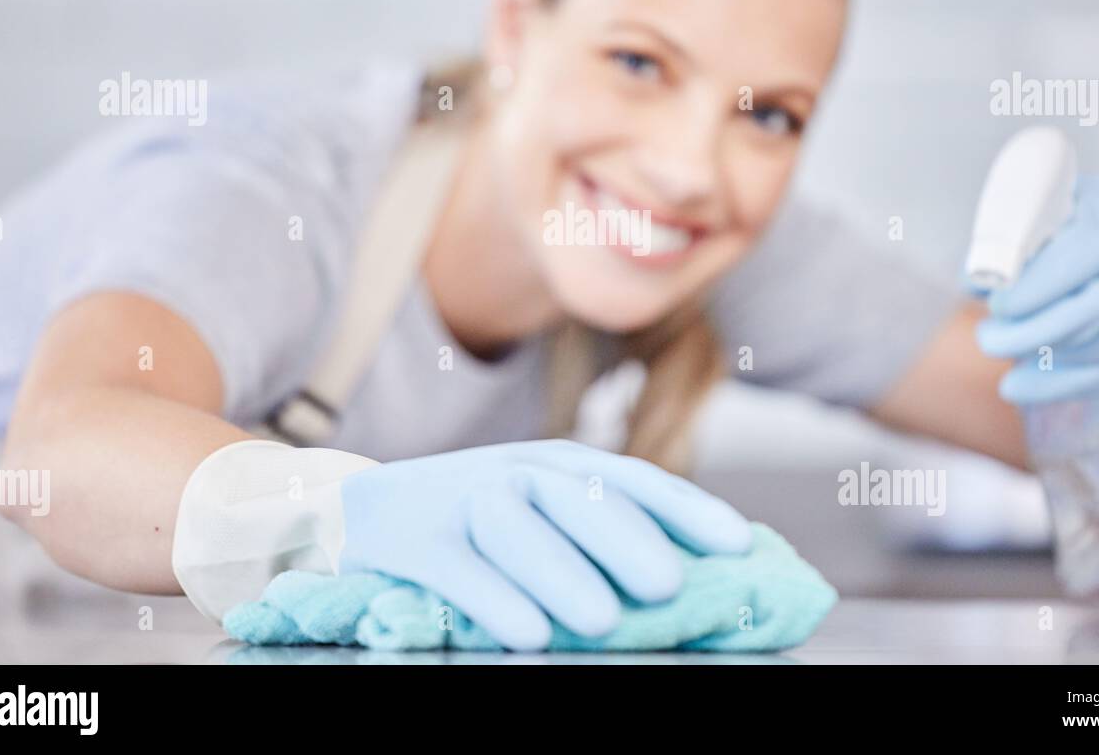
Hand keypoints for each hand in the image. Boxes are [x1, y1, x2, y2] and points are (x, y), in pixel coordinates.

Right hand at [337, 439, 752, 650]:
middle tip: (668, 585)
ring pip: (516, 529)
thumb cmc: (475, 522)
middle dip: (625, 540)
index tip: (737, 543)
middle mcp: (515, 472)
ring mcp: (463, 499)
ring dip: (561, 573)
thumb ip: (599, 532)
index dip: (685, 507)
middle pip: (576, 497)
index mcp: (557, 464)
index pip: (631, 478)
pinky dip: (493, 599)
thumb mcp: (539, 509)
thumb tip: (689, 575)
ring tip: (603, 620)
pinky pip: (458, 569)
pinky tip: (527, 634)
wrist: (361, 509)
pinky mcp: (416, 539)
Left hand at [974, 175, 1098, 403]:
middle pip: (1097, 307)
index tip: (998, 305)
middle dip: (1035, 334)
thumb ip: (1006, 237)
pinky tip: (1028, 388)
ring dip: (1048, 367)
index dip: (1041, 285)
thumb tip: (976, 281)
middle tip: (988, 341)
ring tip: (1004, 365)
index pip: (1087, 250)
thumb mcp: (1038, 205)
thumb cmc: (1068, 214)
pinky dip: (1068, 385)